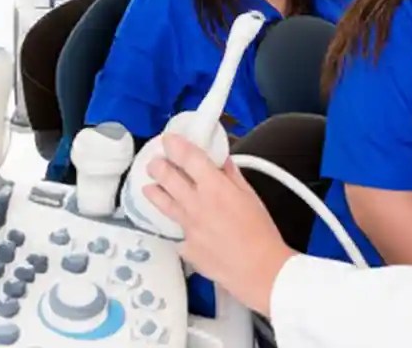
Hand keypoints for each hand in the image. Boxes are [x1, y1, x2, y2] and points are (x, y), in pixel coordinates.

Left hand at [144, 133, 295, 316]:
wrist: (260, 270)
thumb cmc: (261, 235)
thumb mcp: (250, 196)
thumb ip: (231, 176)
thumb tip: (221, 163)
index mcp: (215, 188)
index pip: (187, 157)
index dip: (174, 145)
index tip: (169, 141)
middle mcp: (197, 205)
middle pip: (166, 177)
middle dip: (158, 165)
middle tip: (156, 162)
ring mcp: (187, 227)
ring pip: (161, 202)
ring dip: (154, 191)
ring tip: (150, 186)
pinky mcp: (185, 247)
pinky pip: (175, 231)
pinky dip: (176, 225)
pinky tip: (177, 224)